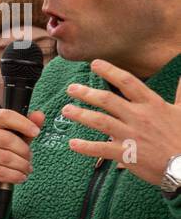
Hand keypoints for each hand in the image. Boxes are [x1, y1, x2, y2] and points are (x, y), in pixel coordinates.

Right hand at [0, 108, 45, 205]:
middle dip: (23, 150)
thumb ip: (27, 126)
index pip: (3, 116)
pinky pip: (0, 172)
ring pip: (4, 157)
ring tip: (26, 168)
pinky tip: (20, 177)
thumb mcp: (15, 138)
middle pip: (5, 138)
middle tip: (29, 157)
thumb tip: (39, 115)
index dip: (22, 123)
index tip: (36, 132)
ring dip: (21, 165)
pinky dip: (15, 176)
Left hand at [63, 59, 180, 188]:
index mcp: (152, 104)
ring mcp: (131, 135)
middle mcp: (139, 117)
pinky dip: (85, 146)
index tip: (94, 64)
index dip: (109, 71)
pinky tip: (72, 144)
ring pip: (99, 121)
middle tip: (71, 88)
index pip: (127, 82)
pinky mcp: (126, 154)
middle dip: (86, 93)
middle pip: (107, 100)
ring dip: (80, 114)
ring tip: (66, 110)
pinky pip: (100, 148)